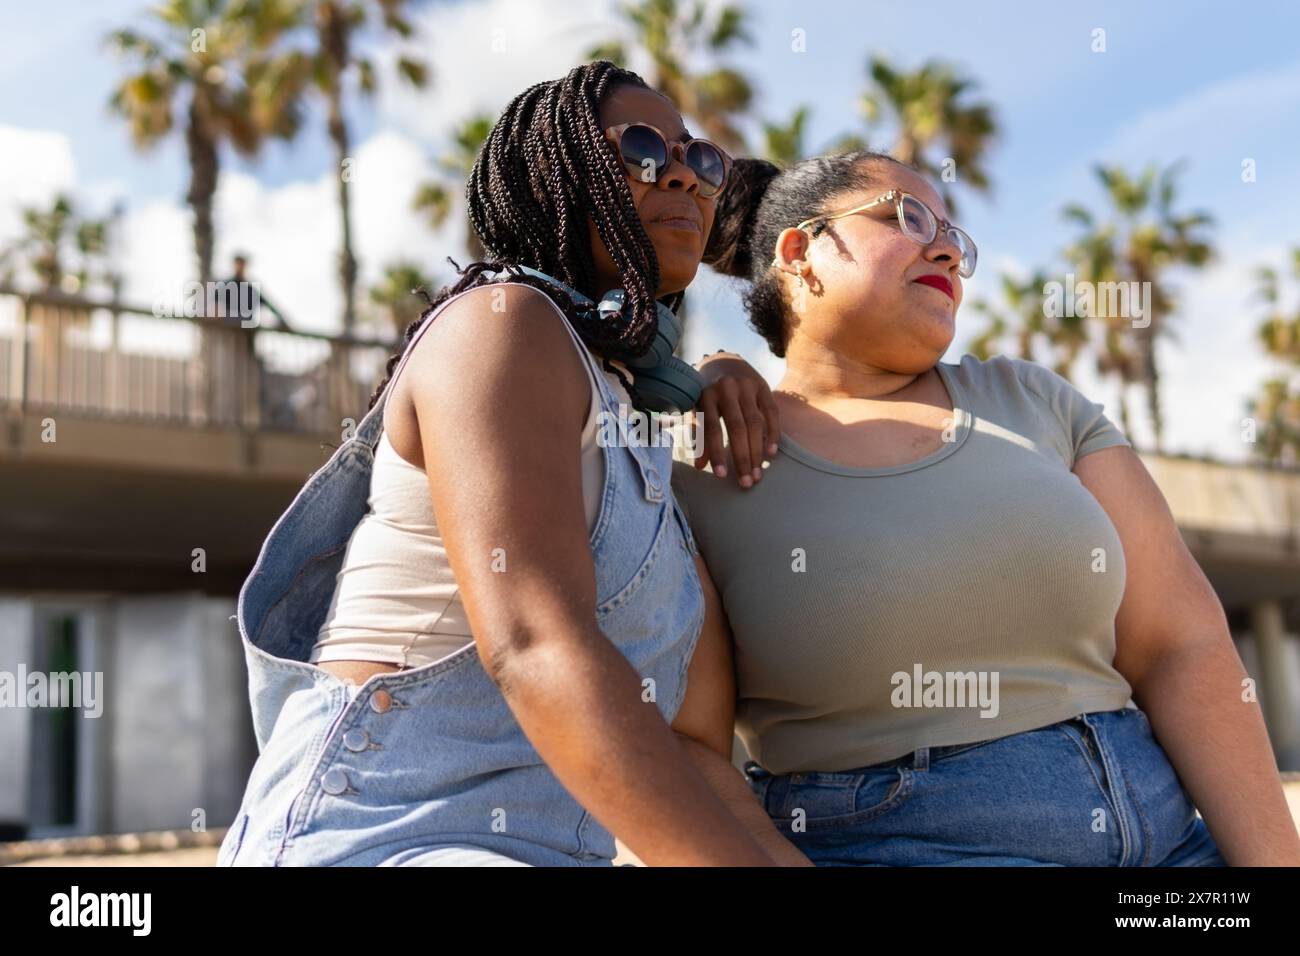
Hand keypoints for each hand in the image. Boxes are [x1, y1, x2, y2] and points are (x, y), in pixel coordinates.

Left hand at [691, 351, 779, 488]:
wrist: (723, 361)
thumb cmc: (707, 395)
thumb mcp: (697, 410)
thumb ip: (698, 436)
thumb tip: (700, 466)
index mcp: (705, 395)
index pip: (711, 428)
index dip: (716, 453)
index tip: (721, 476)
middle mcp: (726, 389)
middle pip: (736, 428)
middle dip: (742, 457)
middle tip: (746, 482)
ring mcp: (746, 386)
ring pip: (755, 423)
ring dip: (757, 452)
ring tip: (757, 475)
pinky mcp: (763, 386)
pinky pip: (772, 413)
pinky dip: (773, 434)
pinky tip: (771, 454)